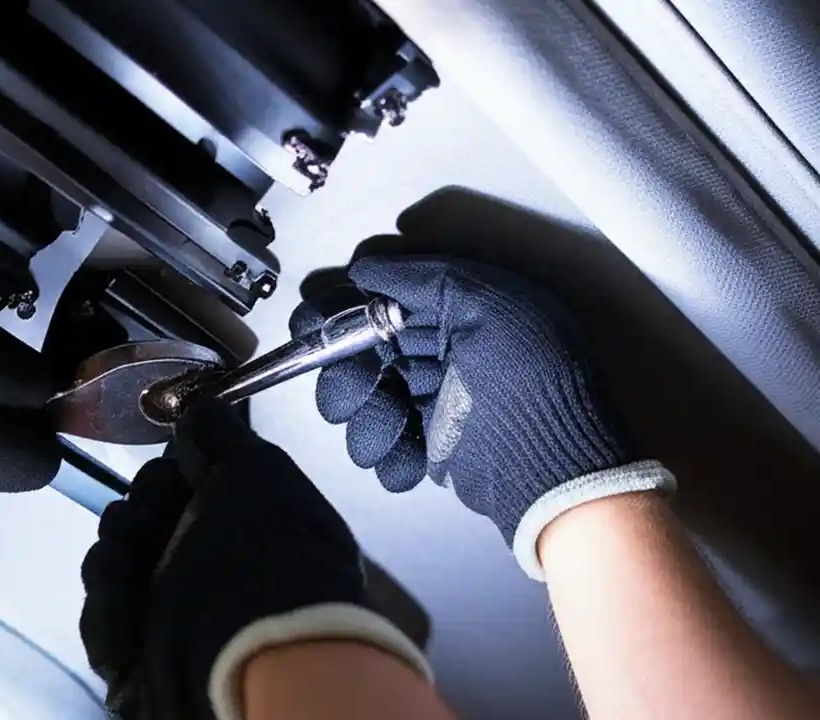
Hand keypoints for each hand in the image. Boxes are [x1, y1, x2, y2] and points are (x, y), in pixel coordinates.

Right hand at [80, 402, 429, 719]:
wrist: (255, 651)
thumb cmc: (267, 554)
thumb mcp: (258, 470)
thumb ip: (220, 434)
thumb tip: (197, 409)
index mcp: (249, 533)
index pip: (186, 493)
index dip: (167, 475)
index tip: (170, 470)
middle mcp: (214, 578)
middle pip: (143, 527)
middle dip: (136, 512)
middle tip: (150, 517)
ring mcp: (174, 622)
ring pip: (115, 571)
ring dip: (115, 558)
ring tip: (129, 562)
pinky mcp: (138, 663)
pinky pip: (102, 622)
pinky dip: (108, 608)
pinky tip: (125, 601)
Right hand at [290, 254, 673, 578]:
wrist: (555, 475)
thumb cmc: (537, 387)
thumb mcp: (492, 307)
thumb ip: (427, 278)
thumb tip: (369, 266)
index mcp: (455, 307)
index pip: (379, 293)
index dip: (338, 307)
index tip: (312, 324)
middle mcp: (441, 346)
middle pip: (358, 348)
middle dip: (346, 374)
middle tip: (351, 395)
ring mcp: (432, 394)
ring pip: (363, 398)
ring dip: (367, 419)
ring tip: (392, 432)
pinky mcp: (429, 440)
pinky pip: (383, 442)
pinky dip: (388, 453)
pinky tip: (409, 459)